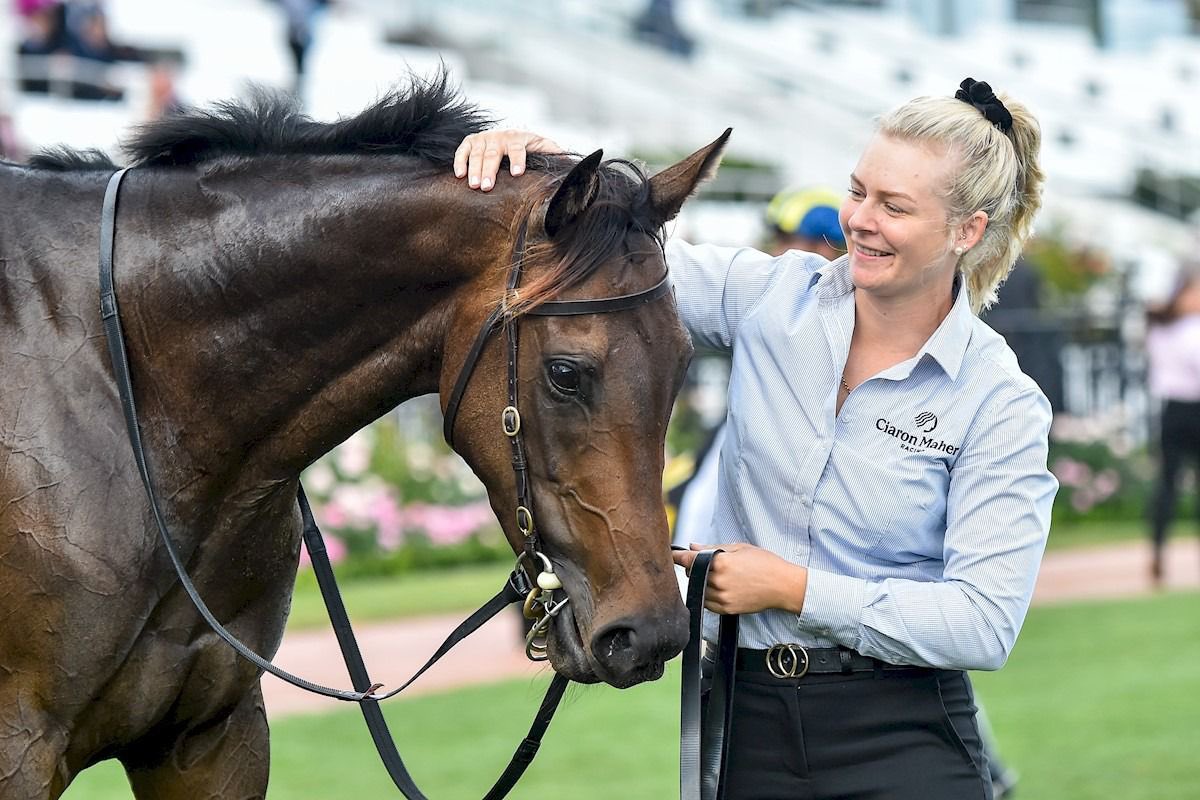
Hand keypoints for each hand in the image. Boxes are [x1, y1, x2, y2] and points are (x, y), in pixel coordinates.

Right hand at [453, 129, 564, 190]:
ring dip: (474, 169)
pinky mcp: (472, 141)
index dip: (517, 160)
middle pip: (494, 153)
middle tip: (486, 187)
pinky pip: (463, 150)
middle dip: (489, 170)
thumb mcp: (544, 148)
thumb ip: (555, 153)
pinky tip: (459, 175)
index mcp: (519, 138)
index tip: (517, 173)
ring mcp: (485, 138)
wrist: (512, 136)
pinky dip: (460, 161)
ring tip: (474, 186)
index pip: (518, 148)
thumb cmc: (530, 148)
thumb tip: (571, 163)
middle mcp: (500, 136)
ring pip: (477, 153)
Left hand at [671, 543, 807, 614]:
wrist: (783, 586)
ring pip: (698, 590)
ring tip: (715, 575)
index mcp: (720, 563)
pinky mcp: (727, 610)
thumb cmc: (764, 563)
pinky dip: (707, 595)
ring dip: (700, 582)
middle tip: (703, 562)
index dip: (677, 557)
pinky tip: (719, 587)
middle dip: (693, 568)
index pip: (689, 560)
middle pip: (691, 575)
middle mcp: (718, 582)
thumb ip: (713, 547)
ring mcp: (722, 598)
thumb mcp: (740, 548)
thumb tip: (692, 546)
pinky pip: (707, 603)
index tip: (670, 555)